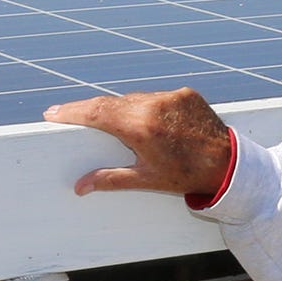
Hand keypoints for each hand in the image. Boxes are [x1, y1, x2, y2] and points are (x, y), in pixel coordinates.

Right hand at [43, 90, 236, 198]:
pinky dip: (146, 106)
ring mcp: (171, 97)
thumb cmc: (187, 176)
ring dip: (120, 109)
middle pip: (111, 103)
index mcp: (141, 127)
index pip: (97, 113)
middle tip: (68, 115)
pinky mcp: (185, 93)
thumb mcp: (146, 179)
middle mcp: (154, 106)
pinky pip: (156, 97)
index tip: (52, 113)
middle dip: (89, 110)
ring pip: (134, 98)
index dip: (71, 111)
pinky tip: (145, 121)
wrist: (229, 165)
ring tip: (110, 124)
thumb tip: (79, 187)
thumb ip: (110, 179)